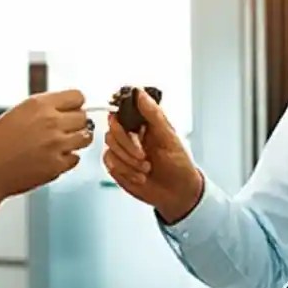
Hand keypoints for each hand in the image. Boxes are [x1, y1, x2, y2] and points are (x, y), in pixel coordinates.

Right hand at [0, 89, 92, 204]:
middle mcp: (50, 122)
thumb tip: (67, 109)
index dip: (74, 105)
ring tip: (59, 144)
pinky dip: (67, 159)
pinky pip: (76, 158)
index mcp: (39, 104)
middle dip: (75, 123)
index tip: (70, 111)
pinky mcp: (57, 165)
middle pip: (84, 117)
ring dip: (75, 140)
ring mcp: (56, 144)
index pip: (77, 97)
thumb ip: (44, 109)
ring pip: (85, 137)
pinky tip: (51, 158)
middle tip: (62, 130)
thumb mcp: (17, 113)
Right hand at [103, 88, 202, 222]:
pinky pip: (109, 163)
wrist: (177, 194)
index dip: (121, 116)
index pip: (123, 109)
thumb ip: (153, 114)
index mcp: (144, 122)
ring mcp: (123, 150)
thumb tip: (140, 93)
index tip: (131, 129)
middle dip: (128, 145)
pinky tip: (139, 176)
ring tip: (146, 168)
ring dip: (128, 161)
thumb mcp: (169, 137)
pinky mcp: (117, 165)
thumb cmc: (179, 164)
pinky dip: (124, 171)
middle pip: (113, 129)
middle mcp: (131, 134)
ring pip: (110, 147)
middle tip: (144, 155)